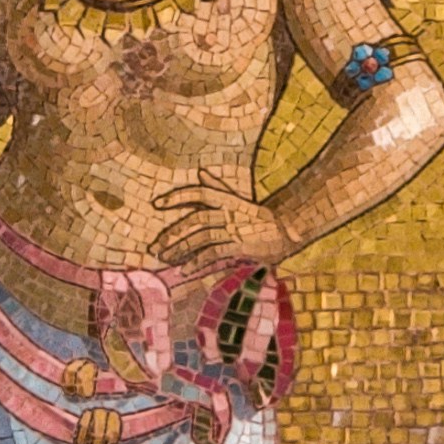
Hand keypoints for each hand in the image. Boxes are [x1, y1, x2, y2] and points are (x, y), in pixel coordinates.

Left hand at [147, 173, 294, 273]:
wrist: (288, 230)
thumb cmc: (260, 217)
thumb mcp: (239, 199)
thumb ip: (218, 187)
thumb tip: (201, 173)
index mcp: (227, 199)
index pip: (198, 192)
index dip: (177, 197)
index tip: (157, 204)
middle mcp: (228, 212)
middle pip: (195, 219)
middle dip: (172, 233)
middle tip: (155, 247)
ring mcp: (235, 229)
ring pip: (201, 237)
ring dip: (180, 249)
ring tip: (165, 259)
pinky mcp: (240, 246)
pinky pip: (214, 253)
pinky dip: (198, 261)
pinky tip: (186, 269)